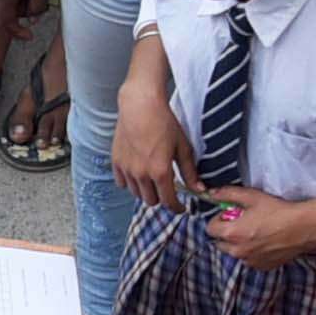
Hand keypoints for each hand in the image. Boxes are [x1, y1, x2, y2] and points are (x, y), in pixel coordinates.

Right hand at [114, 75, 188, 208]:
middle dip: (161, 198)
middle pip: (151, 201)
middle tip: (167, 189)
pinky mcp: (116, 163)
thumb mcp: (183, 147)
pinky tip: (138, 174)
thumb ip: (190, 171)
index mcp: (160, 171)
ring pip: (136, 193)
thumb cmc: (164, 123)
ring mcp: (127, 170)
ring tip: (152, 180)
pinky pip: (122, 183)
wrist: (140, 107)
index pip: (168, 201)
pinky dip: (131, 183)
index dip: (176, 208)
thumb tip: (199, 189)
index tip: (181, 208)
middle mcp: (141, 174)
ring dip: (146, 191)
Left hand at [202, 187, 315, 268]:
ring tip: (256, 232)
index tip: (229, 214)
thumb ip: (228, 194)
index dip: (219, 219)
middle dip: (227, 233)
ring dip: (239, 244)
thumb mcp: (252, 197)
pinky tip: (266, 241)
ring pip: (235, 252)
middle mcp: (237, 251)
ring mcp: (250, 261)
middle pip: (220, 243)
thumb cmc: (279, 211)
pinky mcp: (263, 266)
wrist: (306, 227)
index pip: (210, 228)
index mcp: (231, 234)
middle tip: (242, 223)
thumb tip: (212, 193)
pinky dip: (253, 253)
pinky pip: (250, 260)